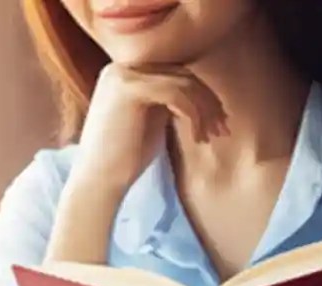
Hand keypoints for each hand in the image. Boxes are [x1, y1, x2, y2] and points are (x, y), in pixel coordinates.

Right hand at [43, 64, 225, 263]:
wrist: (99, 182)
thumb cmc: (126, 159)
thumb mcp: (151, 119)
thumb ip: (167, 100)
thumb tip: (200, 91)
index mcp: (125, 72)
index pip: (174, 72)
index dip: (201, 95)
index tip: (218, 120)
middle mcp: (122, 67)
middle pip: (181, 73)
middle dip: (208, 102)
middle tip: (222, 128)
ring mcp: (123, 75)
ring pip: (183, 82)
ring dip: (205, 111)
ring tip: (212, 135)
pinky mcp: (129, 89)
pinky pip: (177, 93)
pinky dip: (194, 115)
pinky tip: (197, 137)